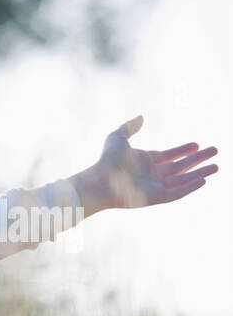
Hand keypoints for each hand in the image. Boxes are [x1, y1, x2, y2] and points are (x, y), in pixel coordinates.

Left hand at [70, 116, 217, 216]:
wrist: (99, 182)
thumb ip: (129, 127)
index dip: (184, 150)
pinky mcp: (155, 198)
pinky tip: (204, 179)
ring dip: (200, 173)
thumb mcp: (117, 138)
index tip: (197, 144)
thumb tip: (141, 117)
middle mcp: (152, 174)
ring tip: (217, 166)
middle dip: (198, 159)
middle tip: (215, 151)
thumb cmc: (106, 160)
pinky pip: (177, 193)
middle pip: (180, 167)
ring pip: (182, 179)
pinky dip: (190, 187)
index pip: (169, 156)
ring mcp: (154, 187)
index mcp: (144, 161)